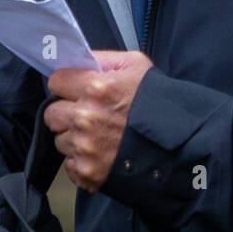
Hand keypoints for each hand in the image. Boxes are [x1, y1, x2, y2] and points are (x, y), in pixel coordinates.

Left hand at [44, 50, 153, 192]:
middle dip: (67, 113)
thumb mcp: (137, 66)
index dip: (66, 86)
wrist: (180, 146)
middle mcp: (85, 118)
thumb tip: (79, 60)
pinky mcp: (88, 172)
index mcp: (96, 88)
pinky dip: (82, 161)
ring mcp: (85, 148)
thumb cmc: (159, 104)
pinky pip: (70, 165)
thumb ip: (104, 59)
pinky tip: (103, 155)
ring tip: (100, 137)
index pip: (55, 82)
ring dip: (74, 139)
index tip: (76, 91)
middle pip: (52, 113)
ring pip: (60, 140)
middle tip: (89, 116)